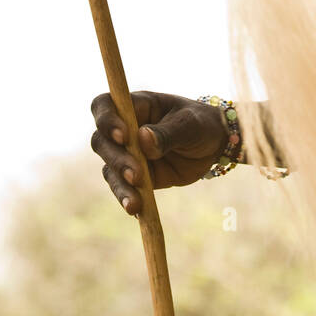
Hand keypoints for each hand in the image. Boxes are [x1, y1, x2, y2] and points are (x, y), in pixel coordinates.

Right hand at [90, 90, 228, 215]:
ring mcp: (128, 153)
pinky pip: (122, 187)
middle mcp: (125, 128)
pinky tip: (135, 209)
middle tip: (137, 174)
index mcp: (136, 106)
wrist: (213, 146)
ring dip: (120, 183)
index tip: (123, 136)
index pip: (104, 106)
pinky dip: (126, 198)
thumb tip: (143, 139)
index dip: (106, 120)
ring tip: (135, 201)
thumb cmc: (200, 124)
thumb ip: (167, 132)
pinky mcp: (134, 175)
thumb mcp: (189, 124)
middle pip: (101, 140)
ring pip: (109, 167)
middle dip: (116, 158)